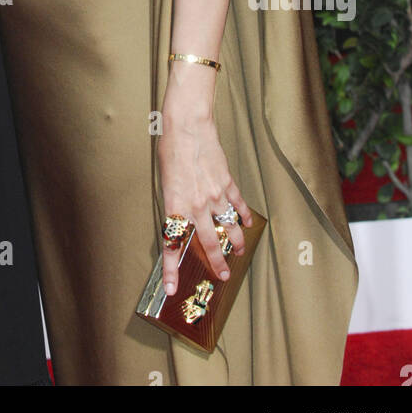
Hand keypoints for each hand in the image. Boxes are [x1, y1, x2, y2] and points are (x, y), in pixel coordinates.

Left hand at [157, 97, 251, 296]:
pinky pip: (237, 204)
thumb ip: (174, 202)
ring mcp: (214, 195)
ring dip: (235, 241)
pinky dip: (243, 215)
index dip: (171, 269)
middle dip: (216, 262)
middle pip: (208, 243)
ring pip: (228, 227)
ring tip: (239, 252)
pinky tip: (247, 222)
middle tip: (222, 276)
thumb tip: (179, 218)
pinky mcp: (226, 182)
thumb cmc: (170, 148)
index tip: (171, 288)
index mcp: (175, 205)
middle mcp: (196, 205)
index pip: (172, 244)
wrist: (187, 125)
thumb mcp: (164, 180)